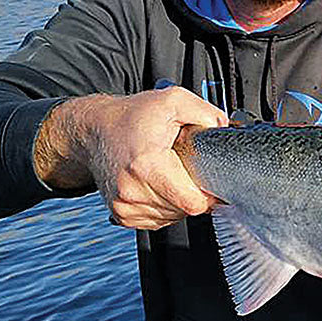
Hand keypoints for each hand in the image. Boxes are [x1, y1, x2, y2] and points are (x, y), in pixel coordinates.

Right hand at [35, 87, 227, 228]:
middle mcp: (132, 191)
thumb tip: (224, 131)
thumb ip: (206, 114)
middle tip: (186, 167)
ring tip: (170, 173)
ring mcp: (124, 206)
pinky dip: (165, 206)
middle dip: (193, 191)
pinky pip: (158, 220)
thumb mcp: (174, 100)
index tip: (212, 180)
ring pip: (172, 218)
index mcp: (147, 165)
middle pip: (184, 210)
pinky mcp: (121, 215)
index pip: (192, 203)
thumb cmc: (134, 116)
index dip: (209, 195)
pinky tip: (159, 184)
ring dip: (179, 200)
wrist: (96, 130)